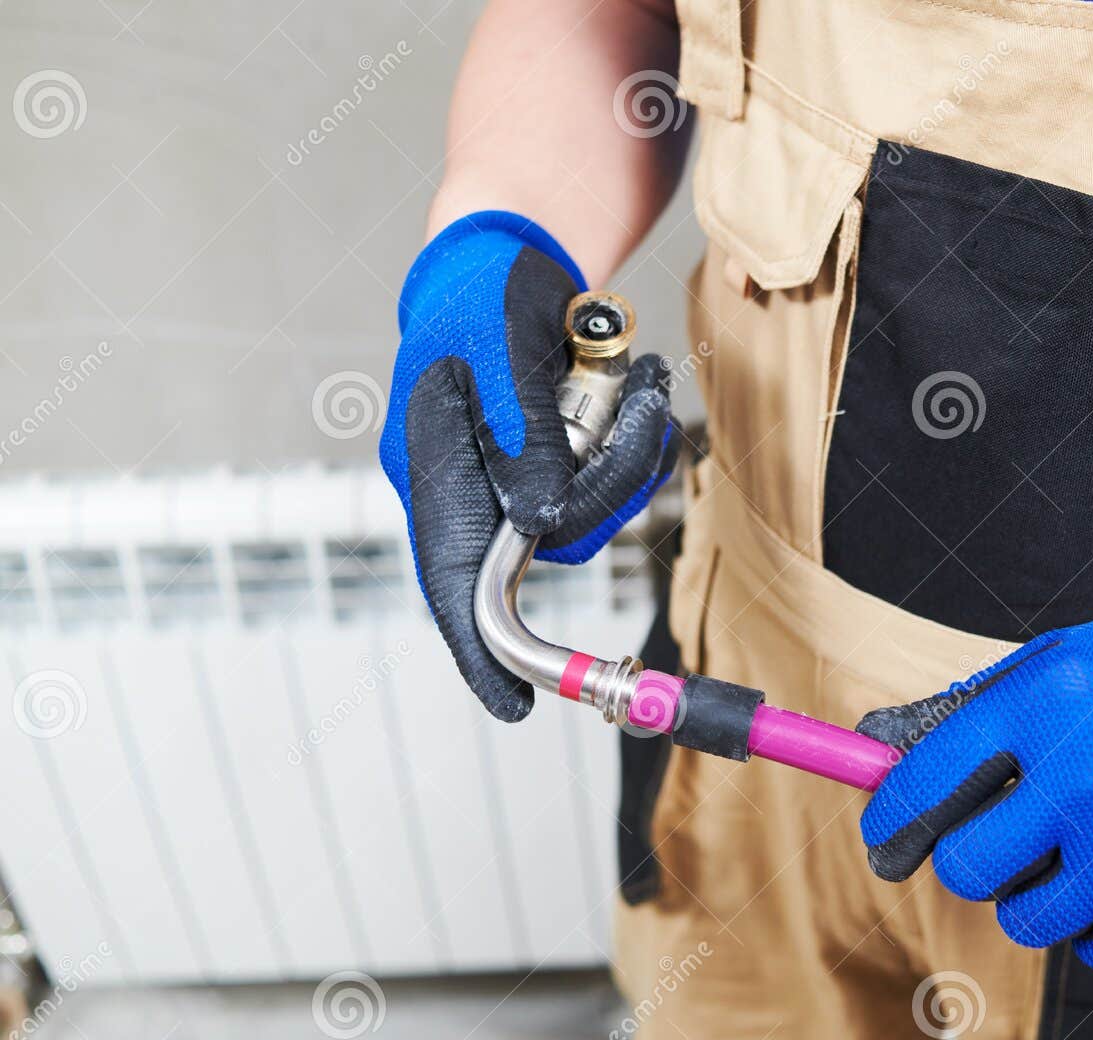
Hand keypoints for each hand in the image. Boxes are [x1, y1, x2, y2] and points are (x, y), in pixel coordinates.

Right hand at [380, 211, 677, 721]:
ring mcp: (516, 481)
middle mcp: (471, 490)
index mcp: (430, 468)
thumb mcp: (497, 347)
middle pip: (553, 539)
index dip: (480, 650)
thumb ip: (521, 434)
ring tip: (637, 378)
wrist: (505, 258)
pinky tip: (637, 386)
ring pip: (594, 513)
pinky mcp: (556, 465)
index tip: (515, 706)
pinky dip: (636, 441)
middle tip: (639, 402)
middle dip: (611, 482)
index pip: (451, 579)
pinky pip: (611, 483)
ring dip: (632, 451)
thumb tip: (541, 519)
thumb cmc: (480, 293)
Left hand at [856, 603, 1092, 967]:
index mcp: (1051, 704)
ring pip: (1021, 917)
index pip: (926, 777)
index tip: (885, 832)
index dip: (891, 812)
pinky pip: (1089, 943)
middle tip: (994, 839)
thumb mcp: (1080, 655)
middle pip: (965, 866)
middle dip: (967, 855)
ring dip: (1031, 892)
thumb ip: (986, 700)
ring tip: (1072, 850)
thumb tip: (887, 745)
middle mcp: (1084, 781)